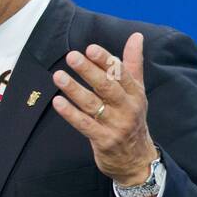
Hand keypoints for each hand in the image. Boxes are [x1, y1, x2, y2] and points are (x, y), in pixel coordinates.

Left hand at [51, 32, 158, 193]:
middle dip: (89, 71)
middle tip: (72, 56)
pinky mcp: (103, 141)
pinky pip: (84, 125)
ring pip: (92, 105)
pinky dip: (70, 113)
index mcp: (135, 94)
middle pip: (107, 87)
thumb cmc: (133, 120)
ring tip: (58, 76)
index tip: (91, 48)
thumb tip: (136, 36)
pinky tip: (58, 102)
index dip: (106, 61)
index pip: (121, 73)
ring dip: (74, 90)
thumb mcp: (137, 92)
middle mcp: (127, 108)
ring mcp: (115, 126)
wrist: (137, 160)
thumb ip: (133, 63)